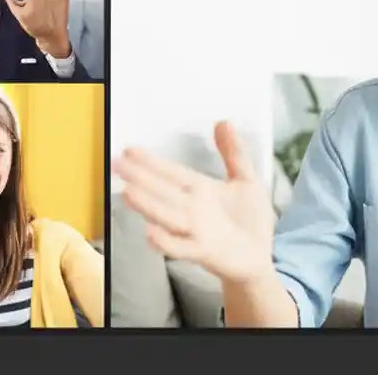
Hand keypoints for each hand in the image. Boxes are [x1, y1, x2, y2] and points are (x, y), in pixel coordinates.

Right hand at [114, 122, 276, 285]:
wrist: (259, 256)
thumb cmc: (249, 219)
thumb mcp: (246, 180)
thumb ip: (234, 153)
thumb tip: (223, 121)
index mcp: (200, 190)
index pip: (172, 173)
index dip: (152, 162)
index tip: (129, 150)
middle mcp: (192, 209)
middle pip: (163, 191)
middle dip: (141, 178)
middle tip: (118, 165)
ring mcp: (195, 231)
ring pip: (167, 216)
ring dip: (148, 205)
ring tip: (127, 192)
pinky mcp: (204, 252)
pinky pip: (181, 248)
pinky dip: (166, 242)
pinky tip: (150, 232)